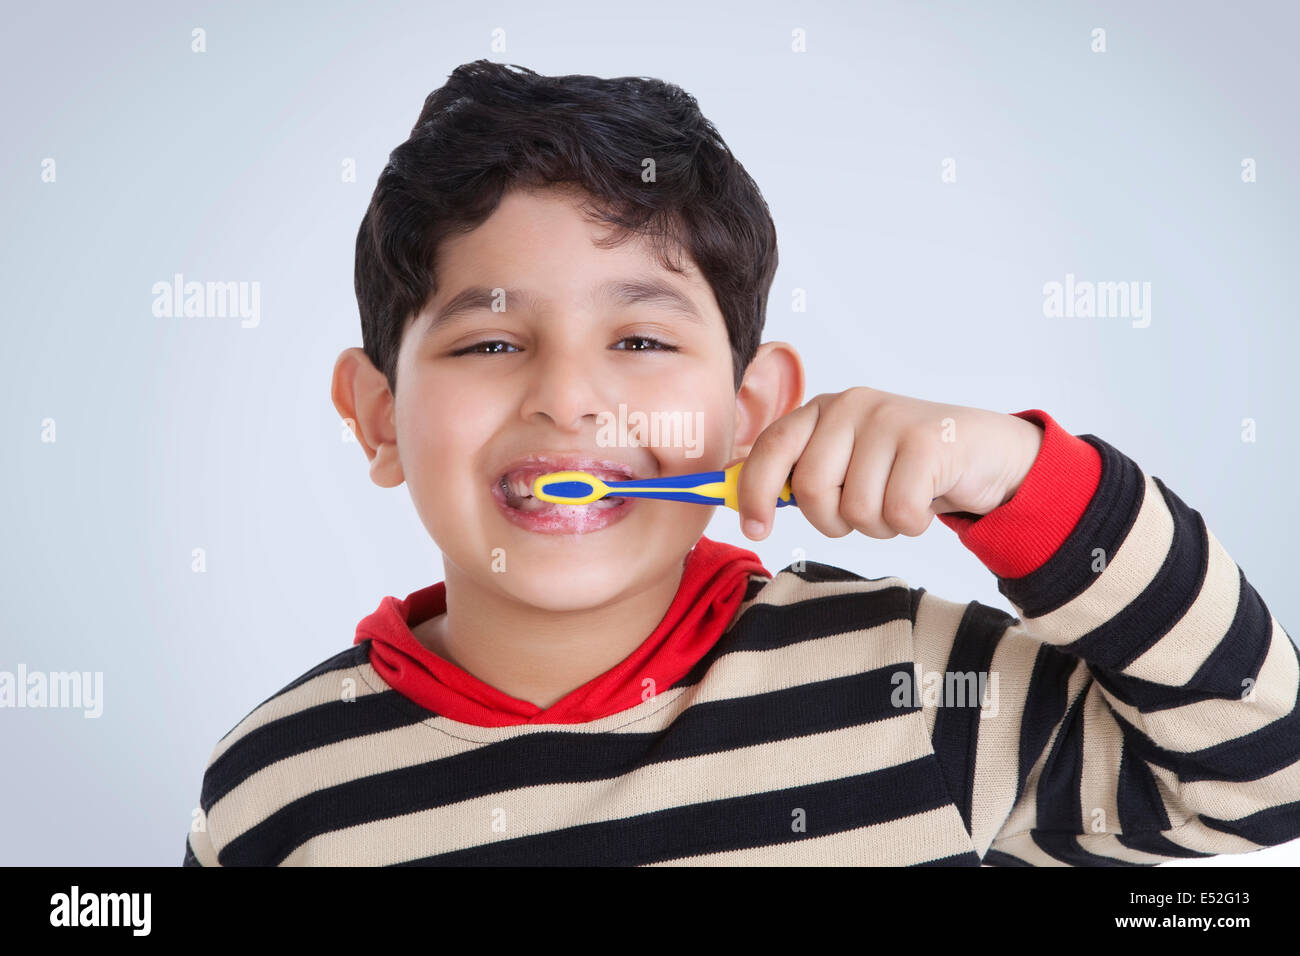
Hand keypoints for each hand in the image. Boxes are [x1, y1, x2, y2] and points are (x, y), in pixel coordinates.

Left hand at [734, 386, 1044, 539]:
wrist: (984, 453)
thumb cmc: (906, 467)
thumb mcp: (849, 463)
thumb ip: (802, 475)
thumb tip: (749, 506)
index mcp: (823, 410)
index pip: (771, 448)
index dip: (754, 493)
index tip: (756, 528)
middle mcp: (850, 407)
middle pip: (810, 489)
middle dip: (832, 520)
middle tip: (862, 514)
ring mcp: (888, 420)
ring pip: (855, 508)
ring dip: (878, 526)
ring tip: (899, 503)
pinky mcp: (925, 442)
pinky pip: (897, 512)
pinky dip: (911, 524)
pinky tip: (925, 503)